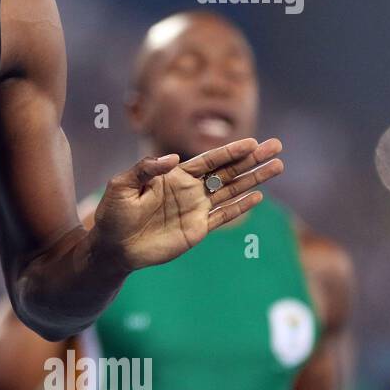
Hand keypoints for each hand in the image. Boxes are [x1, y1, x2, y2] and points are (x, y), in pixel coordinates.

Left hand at [91, 137, 284, 271]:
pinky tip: (258, 196)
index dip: (230, 151)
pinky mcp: (197, 230)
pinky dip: (240, 207)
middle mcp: (189, 190)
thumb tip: (172, 158)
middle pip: (227, 171)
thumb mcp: (122, 185)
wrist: (112, 247)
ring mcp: (195, 210)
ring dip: (254, 179)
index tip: (252, 142)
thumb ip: (146, 169)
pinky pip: (223, 216)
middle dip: (252, 159)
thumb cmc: (113, 214)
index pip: (209, 160)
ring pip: (231, 190)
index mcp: (173, 176)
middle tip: (277, 147)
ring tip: (277, 166)